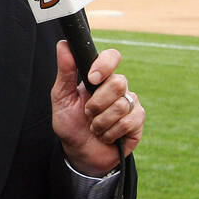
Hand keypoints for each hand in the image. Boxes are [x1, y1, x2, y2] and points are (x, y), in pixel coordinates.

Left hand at [50, 41, 143, 176]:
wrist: (79, 153)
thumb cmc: (70, 124)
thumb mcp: (61, 97)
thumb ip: (65, 71)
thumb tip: (63, 44)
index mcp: (99, 77)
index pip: (112, 57)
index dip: (105, 65)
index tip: (91, 78)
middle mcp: (117, 87)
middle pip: (118, 82)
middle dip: (97, 103)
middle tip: (88, 113)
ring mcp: (130, 103)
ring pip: (122, 104)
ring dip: (101, 121)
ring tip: (94, 128)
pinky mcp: (138, 121)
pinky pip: (130, 121)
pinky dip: (112, 132)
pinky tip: (106, 136)